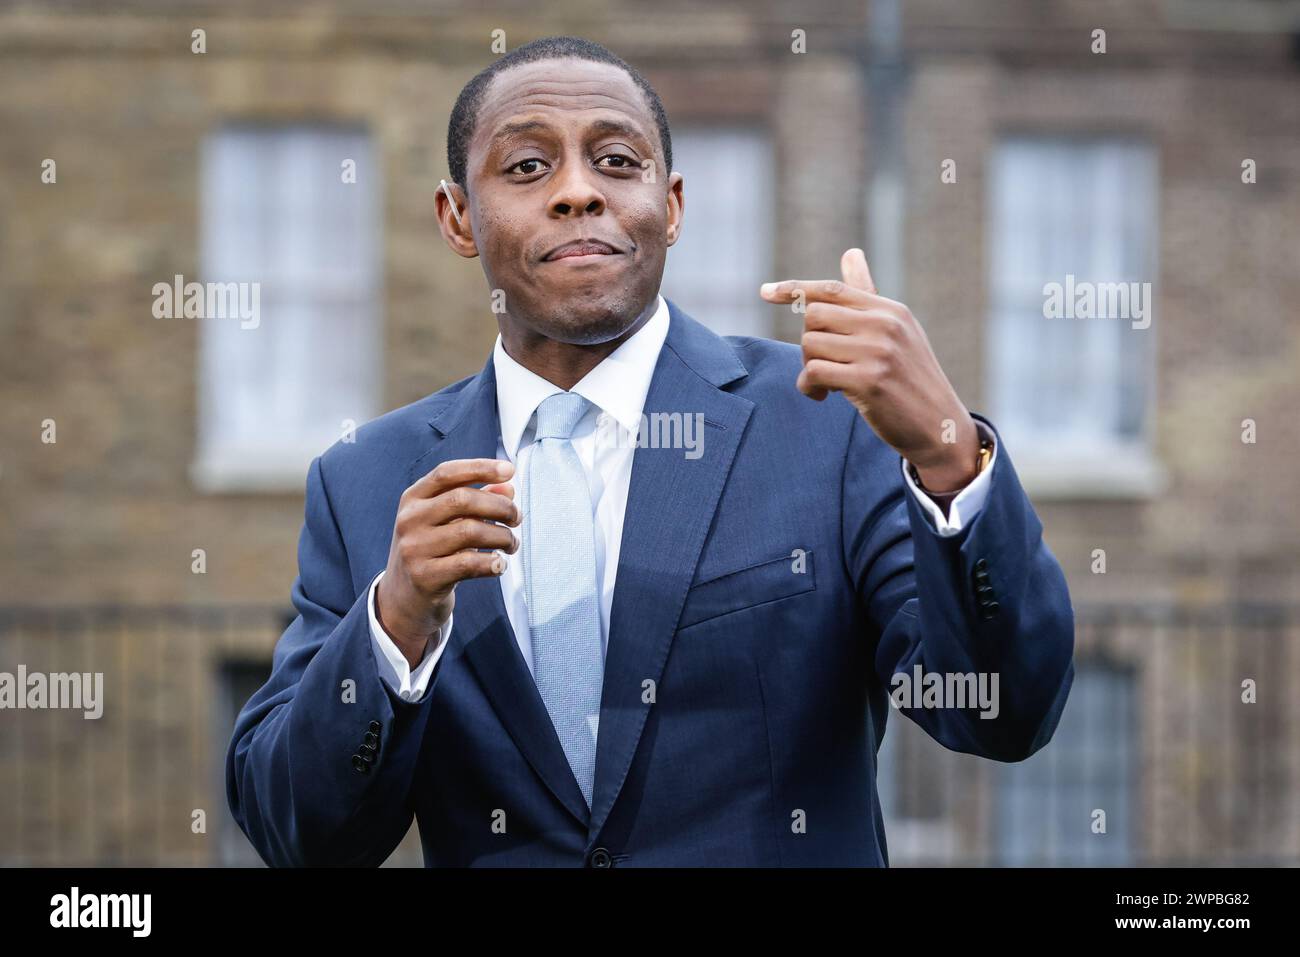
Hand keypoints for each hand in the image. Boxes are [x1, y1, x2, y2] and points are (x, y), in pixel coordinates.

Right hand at [376, 458, 520, 667]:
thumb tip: (509, 486)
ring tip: (511, 544)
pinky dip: (492, 562)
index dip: (480, 467)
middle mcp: (409, 520)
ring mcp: (414, 549)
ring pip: (471, 532)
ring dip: (502, 537)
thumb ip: (477, 500)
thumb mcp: (447, 522)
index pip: (447, 473)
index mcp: (413, 498)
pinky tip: (499, 563)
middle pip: (463, 499)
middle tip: (517, 518)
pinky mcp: (424, 577)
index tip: (510, 470)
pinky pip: (468, 564)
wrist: (402, 598)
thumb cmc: (433, 551)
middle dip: (500, 506)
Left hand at [760, 248, 979, 491]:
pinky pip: (813, 372)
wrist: (940, 426)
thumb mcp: (896, 331)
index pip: (832, 289)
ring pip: (810, 344)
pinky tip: (821, 396)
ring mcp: (878, 352)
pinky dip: (808, 386)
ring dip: (808, 368)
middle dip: (808, 343)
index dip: (794, 289)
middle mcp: (885, 325)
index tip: (764, 292)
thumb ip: (867, 297)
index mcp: (890, 310)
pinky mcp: (868, 381)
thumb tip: (851, 252)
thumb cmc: (910, 379)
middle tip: (821, 364)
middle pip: (814, 316)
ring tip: (826, 384)